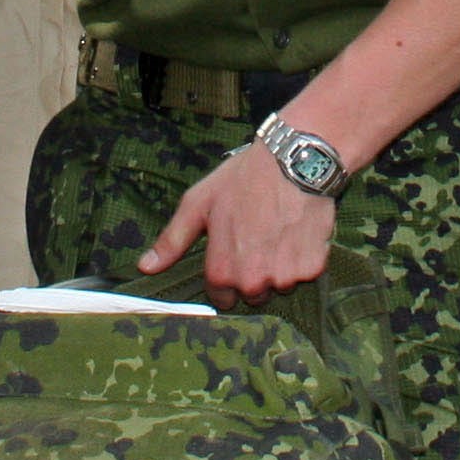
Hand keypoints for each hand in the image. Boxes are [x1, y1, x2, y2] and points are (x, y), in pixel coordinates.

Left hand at [138, 143, 335, 304]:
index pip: (222, 299)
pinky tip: (297, 232)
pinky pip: (305, 274)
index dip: (225, 277)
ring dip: (279, 267)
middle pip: (252, 295)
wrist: (296, 161)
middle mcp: (254, 281)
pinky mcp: (313, 269)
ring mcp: (286, 277)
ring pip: (280, 285)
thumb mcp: (198, 203)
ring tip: (278, 232)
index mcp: (222, 271)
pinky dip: (303, 258)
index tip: (233, 254)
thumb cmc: (243, 179)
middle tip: (257, 238)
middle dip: (253, 273)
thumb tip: (145, 267)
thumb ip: (172, 241)